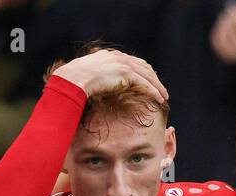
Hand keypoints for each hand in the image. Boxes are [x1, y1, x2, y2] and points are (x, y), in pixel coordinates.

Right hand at [52, 49, 167, 103]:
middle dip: (153, 78)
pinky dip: (154, 91)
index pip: (131, 61)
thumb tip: (87, 85)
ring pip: (147, 75)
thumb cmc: (72, 81)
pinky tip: (159, 99)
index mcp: (109, 55)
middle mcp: (119, 57)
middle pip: (143, 66)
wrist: (72, 79)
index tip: (147, 79)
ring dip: (157, 86)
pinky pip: (145, 83)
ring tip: (163, 96)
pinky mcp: (126, 74)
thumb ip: (91, 76)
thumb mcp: (83, 75)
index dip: (141, 71)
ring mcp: (123, 64)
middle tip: (159, 88)